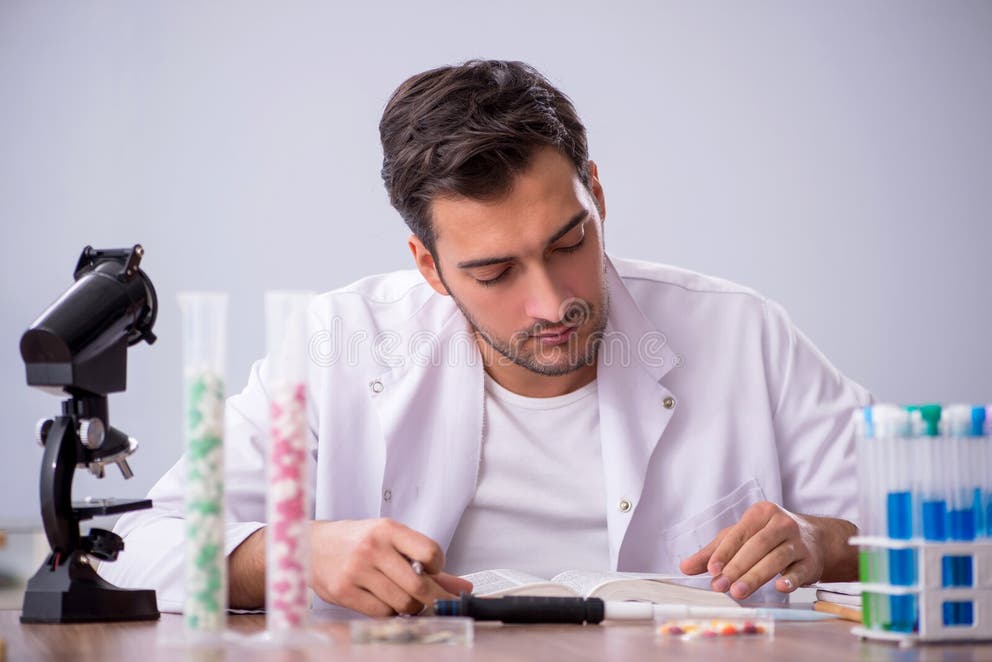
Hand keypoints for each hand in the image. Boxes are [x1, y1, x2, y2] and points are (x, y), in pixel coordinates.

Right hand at [309, 518, 472, 616]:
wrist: (312, 545)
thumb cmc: (356, 541)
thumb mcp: (390, 540)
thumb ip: (426, 562)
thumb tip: (462, 587)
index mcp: (388, 529)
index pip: (430, 551)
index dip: (439, 567)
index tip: (434, 571)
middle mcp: (373, 548)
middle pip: (418, 585)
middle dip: (431, 598)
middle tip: (432, 600)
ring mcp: (357, 570)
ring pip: (401, 603)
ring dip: (409, 607)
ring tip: (404, 598)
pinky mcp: (344, 591)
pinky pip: (381, 612)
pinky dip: (389, 612)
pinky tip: (385, 601)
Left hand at [678, 501, 856, 599]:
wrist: (815, 539)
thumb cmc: (769, 536)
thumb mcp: (740, 536)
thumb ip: (713, 551)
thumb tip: (685, 567)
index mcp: (761, 513)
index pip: (739, 533)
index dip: (724, 552)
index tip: (712, 570)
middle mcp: (781, 523)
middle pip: (756, 546)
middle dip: (737, 568)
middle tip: (721, 586)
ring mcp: (798, 542)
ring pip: (775, 559)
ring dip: (756, 576)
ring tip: (738, 592)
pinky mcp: (811, 561)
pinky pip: (800, 571)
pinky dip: (790, 579)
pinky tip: (779, 587)